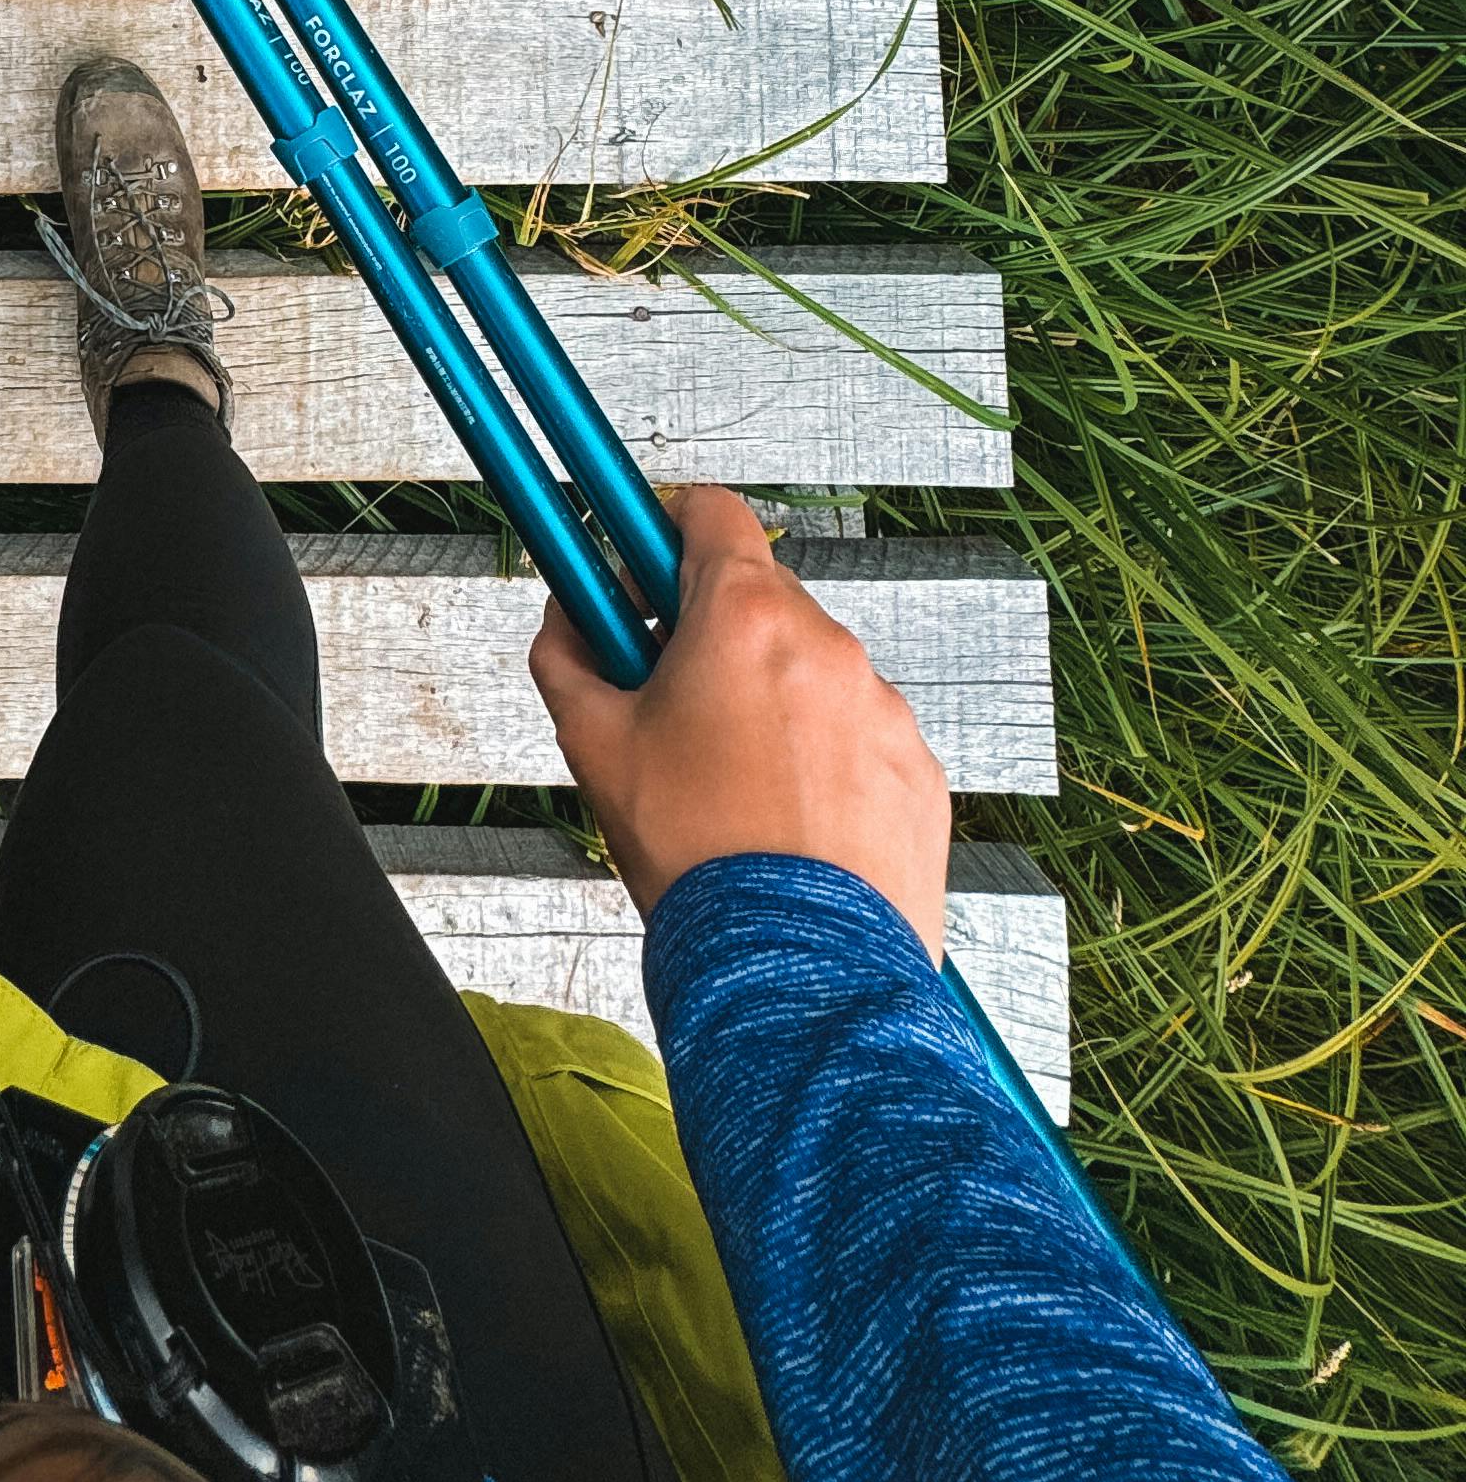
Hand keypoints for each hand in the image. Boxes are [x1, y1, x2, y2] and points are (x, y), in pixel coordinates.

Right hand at [528, 484, 951, 956]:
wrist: (794, 970)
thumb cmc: (702, 860)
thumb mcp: (593, 746)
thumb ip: (565, 658)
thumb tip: (565, 621)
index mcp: (745, 618)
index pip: (708, 512)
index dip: (662, 533)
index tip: (638, 568)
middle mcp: (827, 645)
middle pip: (757, 599)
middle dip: (709, 634)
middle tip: (669, 700)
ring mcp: (881, 708)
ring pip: (809, 672)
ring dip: (769, 701)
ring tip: (730, 783)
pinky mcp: (917, 769)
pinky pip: (858, 735)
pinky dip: (822, 758)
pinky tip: (784, 819)